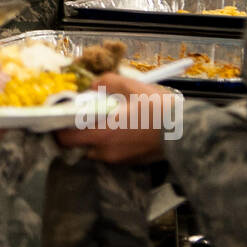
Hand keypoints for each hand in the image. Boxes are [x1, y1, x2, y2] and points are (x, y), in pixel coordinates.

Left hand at [54, 73, 170, 163]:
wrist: (187, 131)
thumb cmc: (157, 108)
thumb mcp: (131, 86)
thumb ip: (105, 83)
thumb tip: (92, 87)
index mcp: (101, 134)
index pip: (65, 138)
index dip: (59, 127)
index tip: (61, 116)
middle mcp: (106, 152)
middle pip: (79, 145)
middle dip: (78, 131)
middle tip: (87, 115)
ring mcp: (119, 160)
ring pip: (95, 150)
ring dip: (95, 137)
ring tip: (109, 120)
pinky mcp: (131, 164)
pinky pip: (111, 153)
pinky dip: (110, 143)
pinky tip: (123, 129)